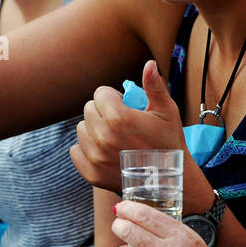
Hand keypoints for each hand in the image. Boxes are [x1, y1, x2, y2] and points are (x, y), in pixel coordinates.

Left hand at [71, 59, 184, 195]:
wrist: (170, 183)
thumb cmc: (170, 143)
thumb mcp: (167, 112)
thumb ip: (154, 85)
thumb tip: (149, 63)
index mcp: (119, 118)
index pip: (100, 94)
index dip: (114, 98)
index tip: (128, 109)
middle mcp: (103, 137)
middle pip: (89, 109)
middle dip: (103, 112)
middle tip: (122, 124)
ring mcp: (95, 158)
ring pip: (82, 129)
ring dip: (95, 130)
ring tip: (115, 139)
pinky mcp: (91, 174)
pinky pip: (75, 150)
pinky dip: (87, 149)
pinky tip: (106, 152)